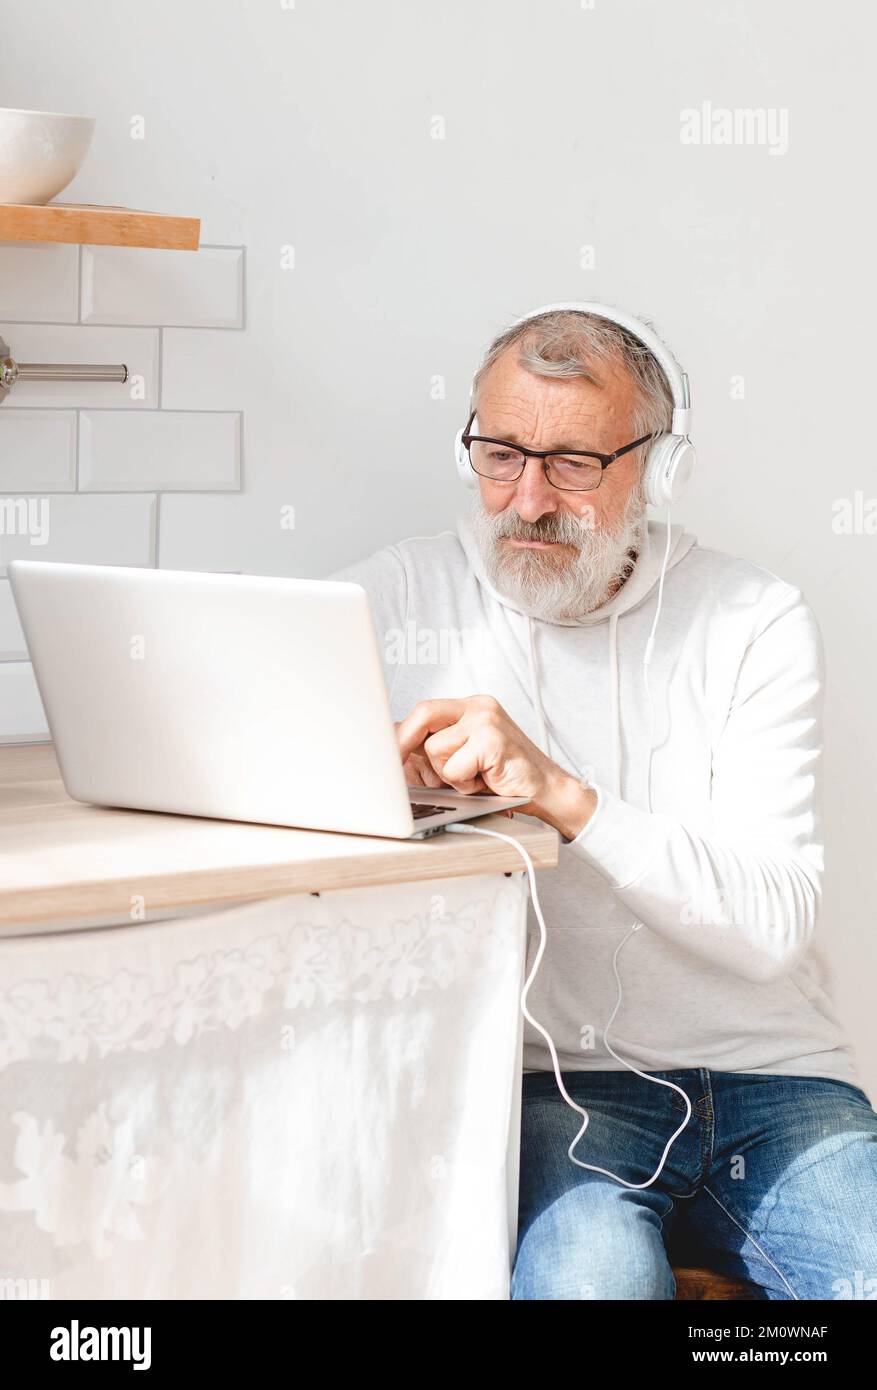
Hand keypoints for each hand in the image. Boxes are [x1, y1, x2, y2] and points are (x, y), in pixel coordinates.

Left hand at [395, 695, 596, 839]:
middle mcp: (479, 707)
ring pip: (434, 748)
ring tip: (472, 778)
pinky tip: (484, 782)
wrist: (548, 792)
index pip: (424, 710)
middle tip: (395, 767)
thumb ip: (434, 750)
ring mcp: (487, 720)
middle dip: (404, 744)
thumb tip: (393, 753)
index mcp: (471, 707)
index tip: (383, 752)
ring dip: (446, 774)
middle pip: (423, 715)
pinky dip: (462, 783)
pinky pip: (453, 766)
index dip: (400, 732)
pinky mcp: (492, 739)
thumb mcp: (465, 759)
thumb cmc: (505, 779)